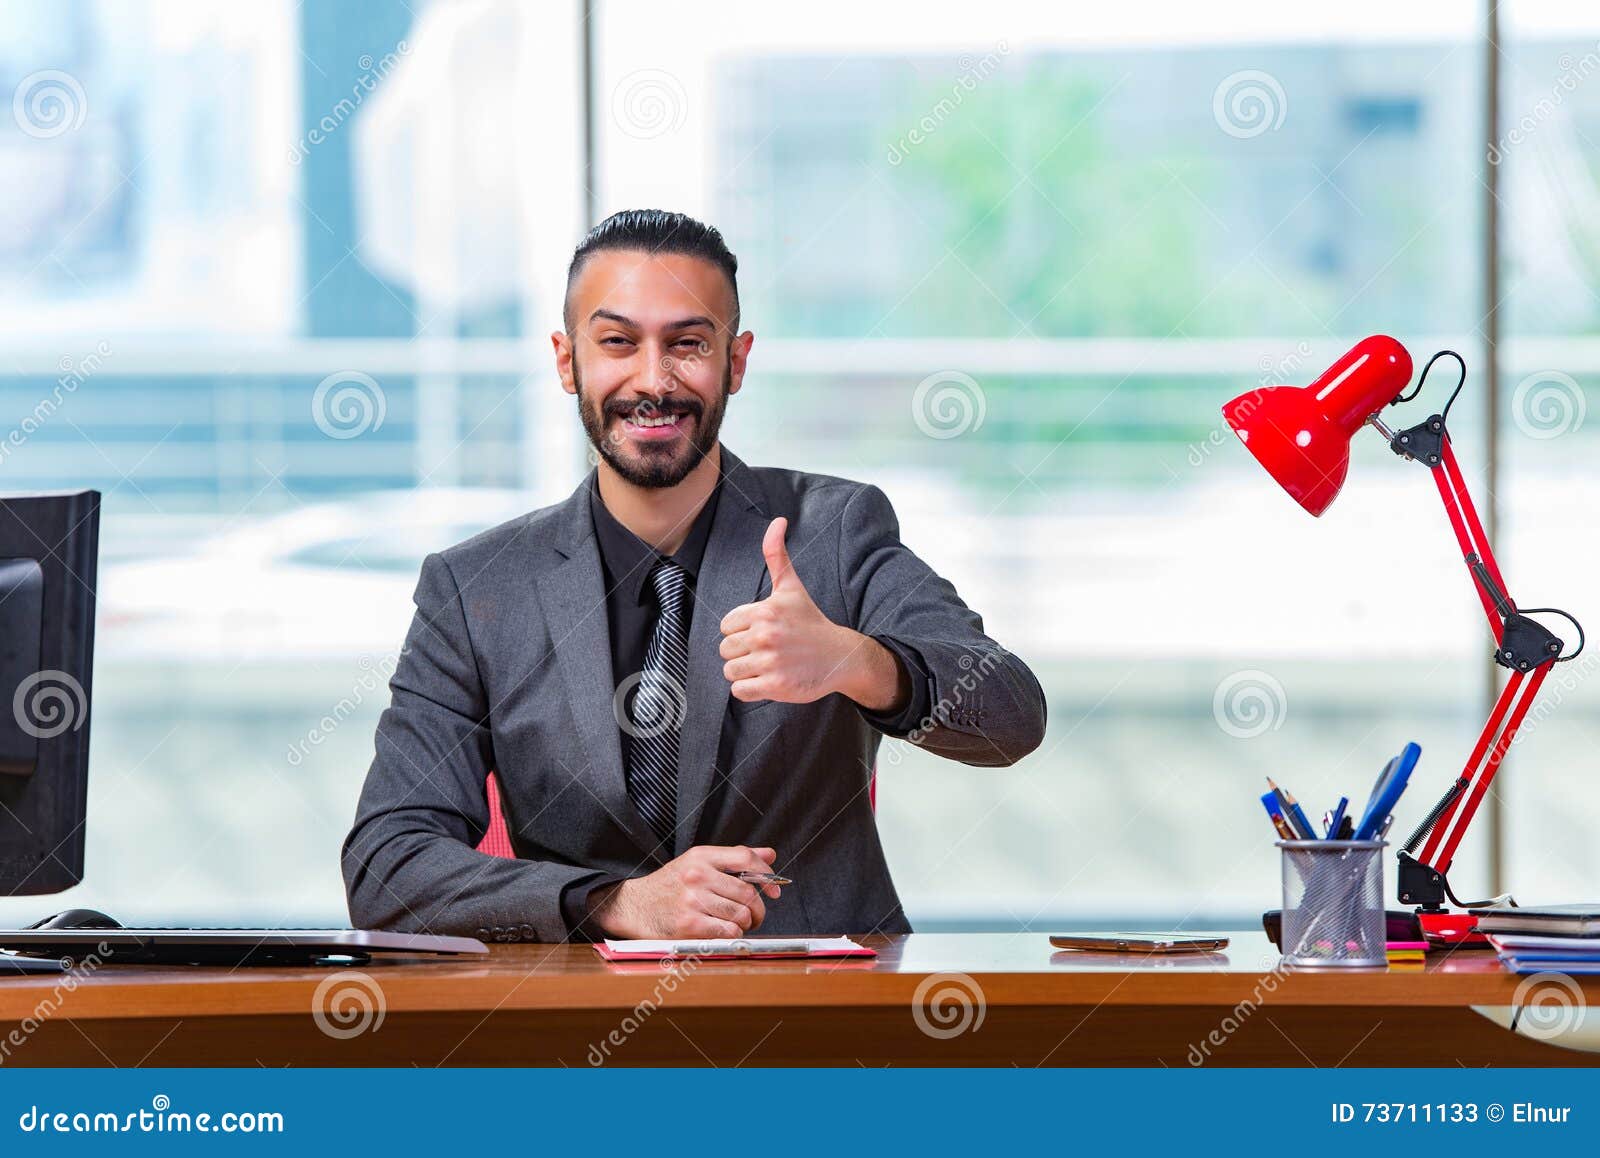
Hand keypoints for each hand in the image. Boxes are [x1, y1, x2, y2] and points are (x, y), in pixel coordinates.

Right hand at [591, 845, 783, 938]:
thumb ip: (734, 859)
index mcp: (701, 856)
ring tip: (738, 924)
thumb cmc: (669, 885)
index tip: (774, 890)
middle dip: (758, 909)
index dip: (766, 875)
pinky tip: (723, 932)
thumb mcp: (697, 862)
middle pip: (747, 892)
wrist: (634, 906)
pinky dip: (732, 935)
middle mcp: (697, 875)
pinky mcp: (688, 925)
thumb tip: (770, 855)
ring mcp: (692, 900)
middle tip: (755, 916)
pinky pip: (727, 932)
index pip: (745, 858)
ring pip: (740, 914)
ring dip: (746, 924)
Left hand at [719, 517, 908, 710]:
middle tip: (767, 651)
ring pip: (730, 671)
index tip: (763, 632)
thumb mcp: (791, 588)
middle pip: (725, 650)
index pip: (726, 626)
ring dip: (745, 672)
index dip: (742, 631)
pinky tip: (769, 679)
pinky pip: (739, 691)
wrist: (840, 656)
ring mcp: (770, 661)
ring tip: (768, 665)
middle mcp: (765, 635)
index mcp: (765, 611)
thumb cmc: (810, 622)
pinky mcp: (775, 685)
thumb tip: (778, 520)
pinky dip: (750, 689)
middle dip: (742, 653)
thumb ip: (777, 554)